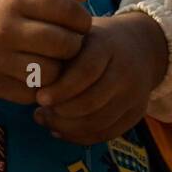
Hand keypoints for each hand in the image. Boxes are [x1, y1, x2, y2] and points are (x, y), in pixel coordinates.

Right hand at [0, 0, 91, 103]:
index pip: (65, 9)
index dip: (81, 17)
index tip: (79, 22)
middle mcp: (5, 30)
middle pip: (64, 43)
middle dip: (75, 44)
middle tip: (70, 43)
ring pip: (52, 72)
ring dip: (60, 68)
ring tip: (54, 59)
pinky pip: (33, 91)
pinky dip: (41, 85)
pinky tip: (36, 73)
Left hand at [31, 10, 169, 143]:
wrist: (139, 47)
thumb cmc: (94, 42)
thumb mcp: (76, 36)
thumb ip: (56, 55)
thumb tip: (32, 83)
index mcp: (107, 45)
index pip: (86, 71)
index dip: (61, 88)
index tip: (39, 98)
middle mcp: (126, 70)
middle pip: (92, 102)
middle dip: (61, 113)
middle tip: (39, 112)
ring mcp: (135, 94)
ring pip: (98, 122)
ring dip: (67, 127)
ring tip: (46, 119)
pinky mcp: (137, 113)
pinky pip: (106, 133)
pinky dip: (80, 136)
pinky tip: (60, 129)